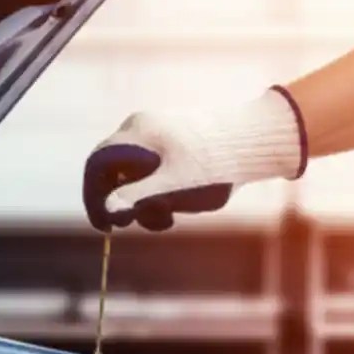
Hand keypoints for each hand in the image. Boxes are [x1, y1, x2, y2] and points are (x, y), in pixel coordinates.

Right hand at [82, 88, 305, 231]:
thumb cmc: (217, 161)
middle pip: (115, 169)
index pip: (97, 163)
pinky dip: (158, 189)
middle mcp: (142, 126)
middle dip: (126, 202)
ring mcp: (158, 131)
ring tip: (169, 218)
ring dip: (145, 200)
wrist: (258, 139)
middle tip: (147, 223)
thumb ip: (139, 195)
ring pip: (135, 171)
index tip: (106, 226)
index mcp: (138, 132)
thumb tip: (107, 209)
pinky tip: (178, 205)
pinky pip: (152, 167)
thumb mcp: (176, 183)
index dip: (95, 196)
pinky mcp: (174, 139)